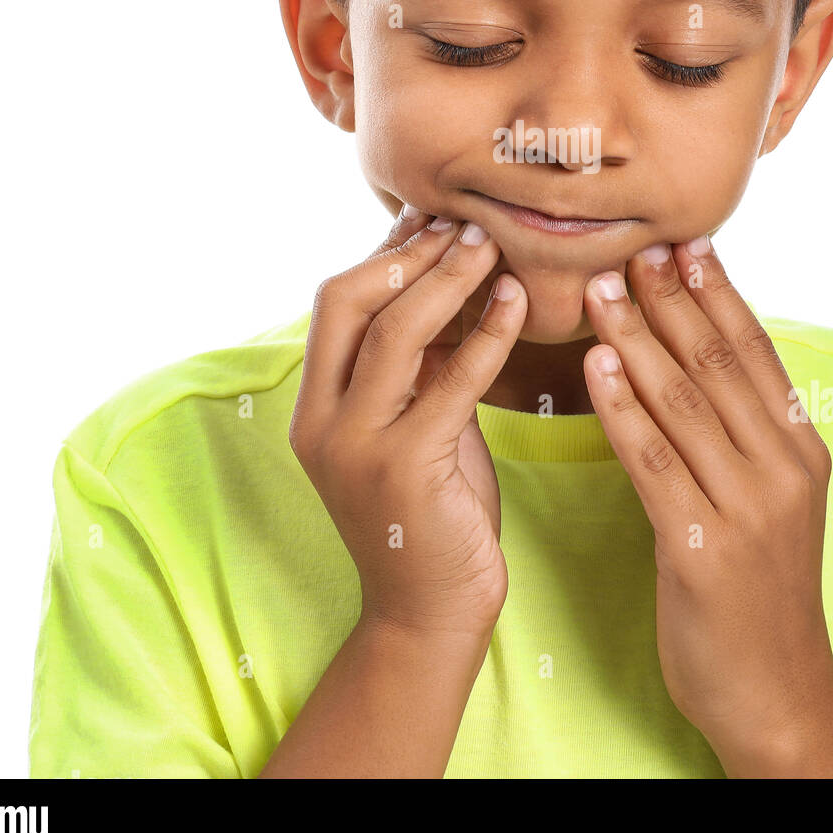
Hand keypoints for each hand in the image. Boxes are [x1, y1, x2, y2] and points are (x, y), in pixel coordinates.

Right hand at [289, 206, 526, 642]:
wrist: (429, 612)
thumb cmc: (432, 512)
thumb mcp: (415, 425)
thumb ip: (417, 367)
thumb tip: (443, 283)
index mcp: (315, 406)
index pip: (336, 301)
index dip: (386, 254)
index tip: (434, 220)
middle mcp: (320, 421)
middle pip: (350, 301)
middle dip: (409, 255)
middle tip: (464, 225)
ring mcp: (355, 445)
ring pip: (395, 332)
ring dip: (447, 280)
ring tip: (490, 247)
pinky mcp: (403, 468)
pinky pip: (450, 381)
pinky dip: (486, 335)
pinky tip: (517, 303)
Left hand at [579, 236, 832, 763]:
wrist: (779, 694)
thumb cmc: (763, 589)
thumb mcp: (773, 500)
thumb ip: (746, 433)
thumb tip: (701, 358)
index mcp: (803, 449)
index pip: (755, 352)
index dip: (716, 294)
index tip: (683, 244)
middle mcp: (784, 468)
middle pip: (718, 364)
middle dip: (671, 301)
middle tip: (632, 250)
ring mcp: (749, 508)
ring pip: (683, 402)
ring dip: (636, 338)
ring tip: (600, 290)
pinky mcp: (703, 549)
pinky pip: (654, 462)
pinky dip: (623, 408)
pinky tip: (597, 368)